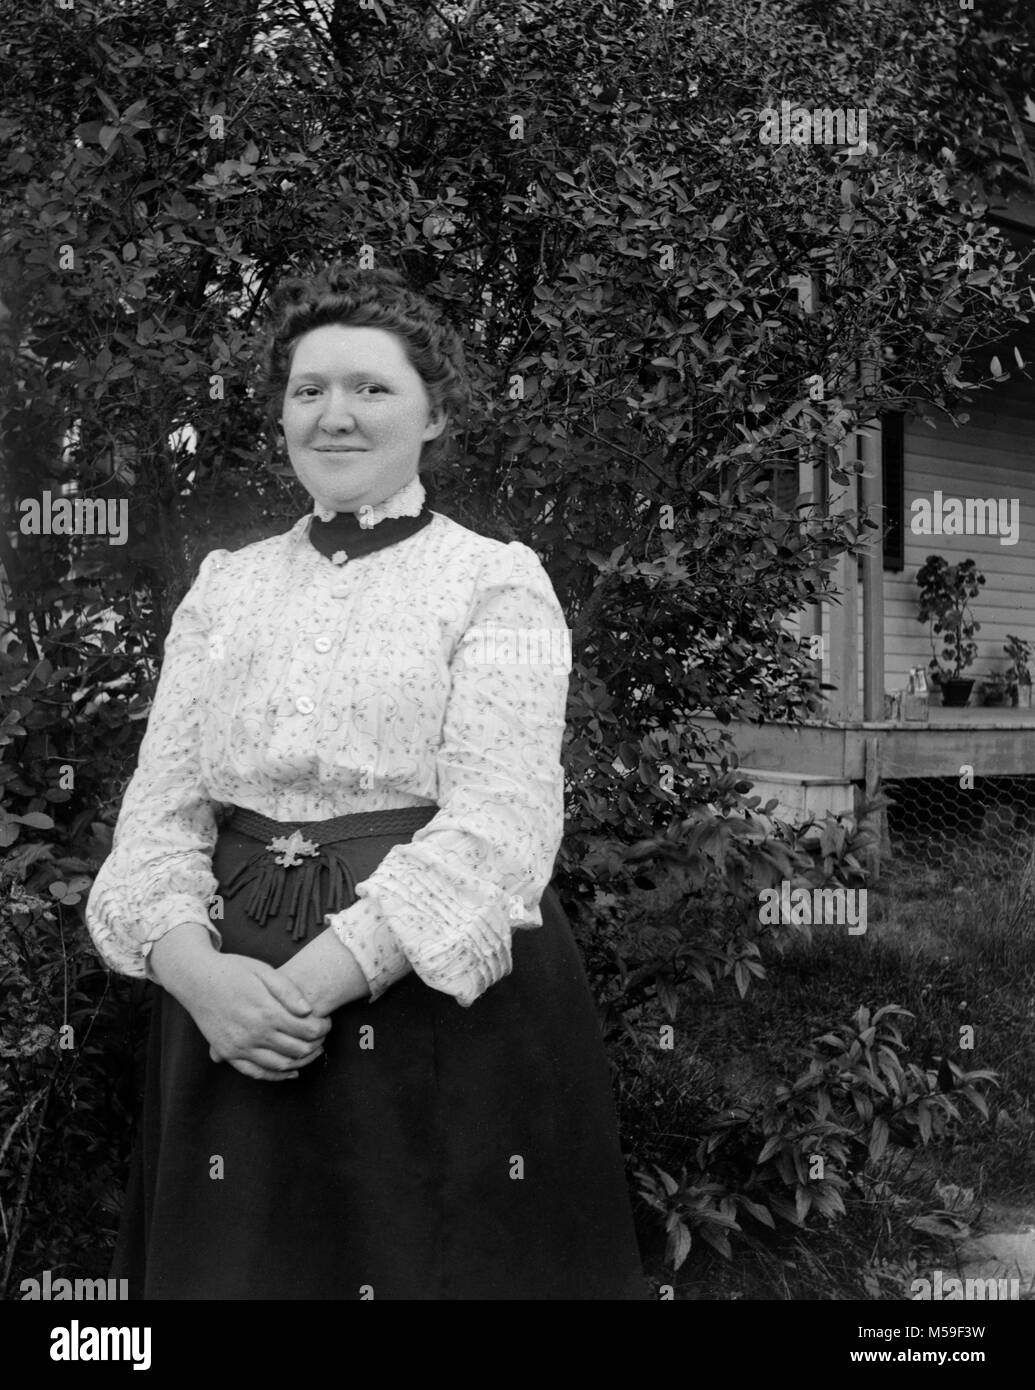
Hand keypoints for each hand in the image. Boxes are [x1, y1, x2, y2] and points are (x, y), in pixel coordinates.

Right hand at [188, 953, 331, 1081]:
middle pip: (297, 1050)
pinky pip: (256, 1072)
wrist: (196, 979)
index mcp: (266, 1011)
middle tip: (323, 1036)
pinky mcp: (228, 1053)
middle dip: (316, 1045)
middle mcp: (254, 1033)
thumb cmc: (233, 970)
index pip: (307, 1030)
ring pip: (280, 1065)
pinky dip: (276, 1076)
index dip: (323, 1028)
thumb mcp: (263, 971)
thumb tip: (309, 1011)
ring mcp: (239, 1046)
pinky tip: (291, 1071)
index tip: (327, 1022)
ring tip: (312, 1051)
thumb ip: (288, 990)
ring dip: (301, 1061)